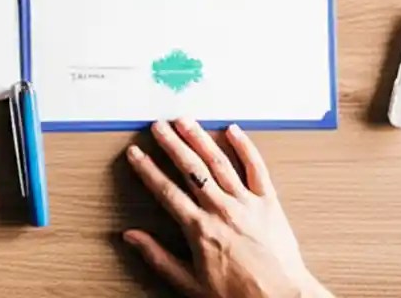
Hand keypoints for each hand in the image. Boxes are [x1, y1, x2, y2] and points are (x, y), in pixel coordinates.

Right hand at [123, 120, 331, 297]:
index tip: (136, 153)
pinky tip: (232, 130)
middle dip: (171, 144)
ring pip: (219, 162)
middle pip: (190, 169)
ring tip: (185, 121)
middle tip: (158, 126)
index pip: (166, 191)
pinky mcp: (269, 202)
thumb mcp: (190, 282)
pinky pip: (256, 168)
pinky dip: (245, 146)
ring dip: (199, 138)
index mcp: (199, 229)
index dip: (148, 169)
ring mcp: (246, 203)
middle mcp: (221, 210)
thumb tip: (131, 237)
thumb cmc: (238, 295)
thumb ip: (158, 257)